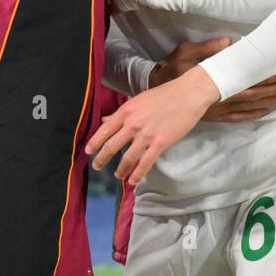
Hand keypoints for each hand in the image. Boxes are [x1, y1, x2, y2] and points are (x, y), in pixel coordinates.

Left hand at [86, 65, 220, 183]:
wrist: (187, 95)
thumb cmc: (163, 95)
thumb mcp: (138, 100)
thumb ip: (121, 113)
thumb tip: (105, 120)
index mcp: (126, 111)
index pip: (105, 130)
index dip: (94, 142)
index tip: (87, 151)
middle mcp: (133, 124)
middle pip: (112, 146)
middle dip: (102, 159)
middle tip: (97, 167)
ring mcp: (146, 135)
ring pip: (128, 158)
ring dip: (120, 169)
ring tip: (117, 175)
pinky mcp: (160, 143)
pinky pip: (146, 163)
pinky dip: (138, 174)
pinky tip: (133, 180)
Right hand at [149, 36, 275, 122]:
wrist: (157, 93)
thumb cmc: (172, 69)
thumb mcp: (185, 52)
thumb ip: (207, 48)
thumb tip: (229, 41)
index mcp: (214, 82)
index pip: (245, 80)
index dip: (263, 78)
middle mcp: (219, 98)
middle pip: (251, 95)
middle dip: (272, 91)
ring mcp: (218, 110)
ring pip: (248, 108)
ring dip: (268, 103)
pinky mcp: (215, 116)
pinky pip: (238, 118)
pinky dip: (254, 115)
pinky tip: (265, 112)